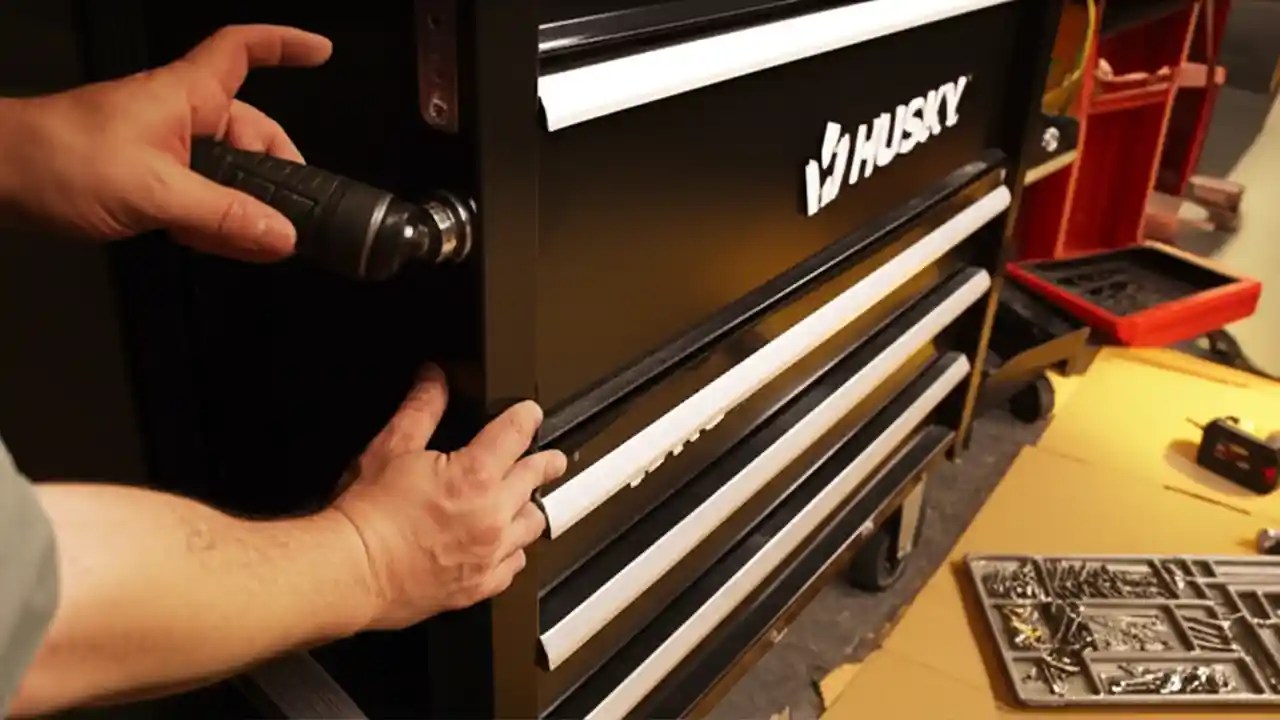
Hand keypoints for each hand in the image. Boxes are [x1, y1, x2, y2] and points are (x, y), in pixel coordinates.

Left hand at [0, 25, 330, 260]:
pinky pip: (200, 192)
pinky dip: (212, 219)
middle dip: (274, 176)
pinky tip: (208, 242)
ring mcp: (164, 144)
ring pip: (228, 172)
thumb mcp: (154, 192)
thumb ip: (223, 217)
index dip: (285, 46)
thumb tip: (281, 234)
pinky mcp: (147, 173)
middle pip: (252, 133)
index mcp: (186, 95)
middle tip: (289, 215)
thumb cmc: (57, 159)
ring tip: (239, 241)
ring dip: (240, 208)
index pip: (243, 50)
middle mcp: (179, 114)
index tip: (321, 54)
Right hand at [329, 365, 567, 629]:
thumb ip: (421, 410)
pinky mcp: (479, 585)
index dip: (526, 417)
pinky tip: (507, 547)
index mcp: (474, 475)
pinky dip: (513, 552)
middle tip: (552, 460)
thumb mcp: (391, 448)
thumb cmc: (367, 517)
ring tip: (527, 502)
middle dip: (545, 463)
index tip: (530, 414)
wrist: (351, 572)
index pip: (517, 432)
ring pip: (532, 524)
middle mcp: (492, 514)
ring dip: (530, 509)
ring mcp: (489, 552)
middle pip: (535, 478)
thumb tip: (434, 380)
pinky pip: (513, 566)